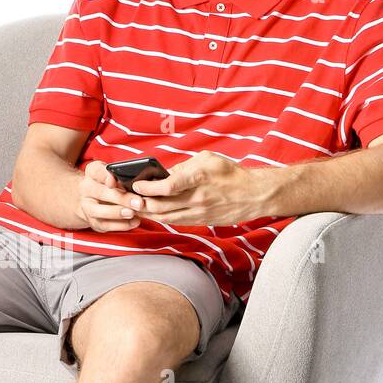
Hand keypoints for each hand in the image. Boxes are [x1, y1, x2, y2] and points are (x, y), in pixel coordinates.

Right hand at [75, 160, 145, 231]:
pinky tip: (134, 221)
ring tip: (132, 213)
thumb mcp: (113, 173)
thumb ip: (122, 174)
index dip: (105, 177)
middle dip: (121, 198)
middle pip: (101, 193)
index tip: (114, 182)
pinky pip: (105, 225)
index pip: (97, 172)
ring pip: (99, 211)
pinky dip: (120, 225)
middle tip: (138, 202)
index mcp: (92, 172)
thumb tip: (140, 180)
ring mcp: (88, 206)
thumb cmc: (109, 183)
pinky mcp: (93, 221)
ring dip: (117, 213)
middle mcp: (87, 188)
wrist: (91, 199)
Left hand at [131, 151, 273, 225]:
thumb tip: (163, 174)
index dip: (148, 188)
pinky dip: (160, 218)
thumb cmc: (230, 173)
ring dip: (147, 213)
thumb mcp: (207, 159)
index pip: (167, 187)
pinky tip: (151, 212)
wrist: (254, 195)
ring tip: (135, 206)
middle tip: (128, 198)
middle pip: (161, 206)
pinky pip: (174, 222)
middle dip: (141, 203)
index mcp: (199, 178)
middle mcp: (197, 198)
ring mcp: (199, 213)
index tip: (136, 185)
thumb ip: (184, 166)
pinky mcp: (200, 221)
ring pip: (165, 217)